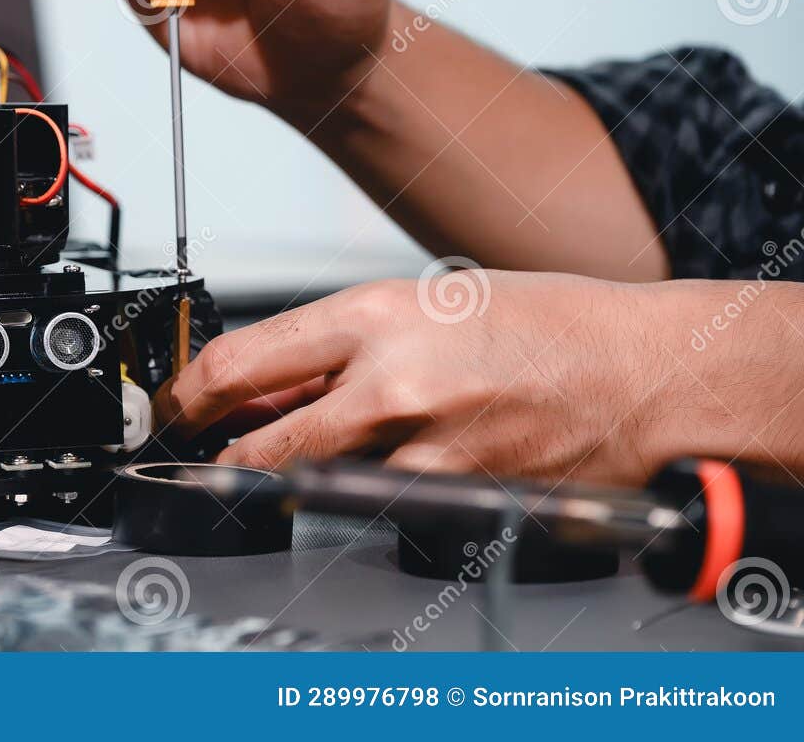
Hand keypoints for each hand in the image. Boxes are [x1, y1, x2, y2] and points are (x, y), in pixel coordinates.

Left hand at [157, 270, 803, 483]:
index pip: (239, 363)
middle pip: (261, 440)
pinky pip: (378, 508)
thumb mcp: (420, 303)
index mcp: (374, 315)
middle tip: (203, 454)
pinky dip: (363, 495)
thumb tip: (259, 385)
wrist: (638, 372)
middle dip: (221, 454)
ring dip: (292, 477)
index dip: (186, 396)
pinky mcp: (456, 498)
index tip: (173, 408)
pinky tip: (387, 470)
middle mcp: (391, 383)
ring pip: (313, 483)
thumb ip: (334, 350)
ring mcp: (424, 449)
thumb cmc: (541, 324)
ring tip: (306, 453)